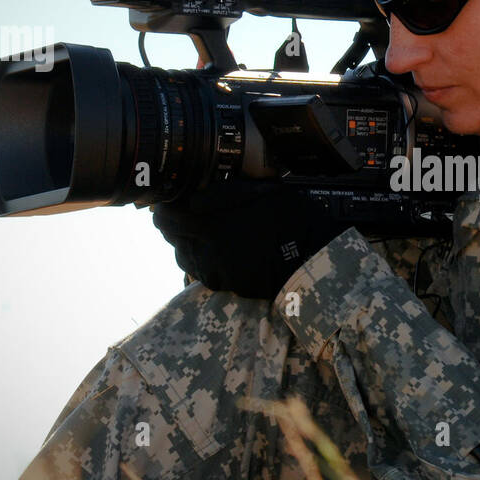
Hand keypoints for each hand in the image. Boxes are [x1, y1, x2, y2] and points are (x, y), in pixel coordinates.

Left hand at [151, 179, 349, 298]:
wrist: (316, 259)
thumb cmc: (292, 219)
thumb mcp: (261, 192)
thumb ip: (223, 193)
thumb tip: (192, 199)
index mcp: (213, 227)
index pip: (167, 219)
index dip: (162, 207)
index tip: (167, 199)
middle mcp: (209, 254)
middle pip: (172, 239)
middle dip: (174, 224)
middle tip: (185, 211)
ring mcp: (219, 274)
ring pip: (185, 257)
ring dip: (187, 242)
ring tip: (201, 229)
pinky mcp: (230, 287)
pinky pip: (204, 272)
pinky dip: (204, 259)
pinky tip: (218, 248)